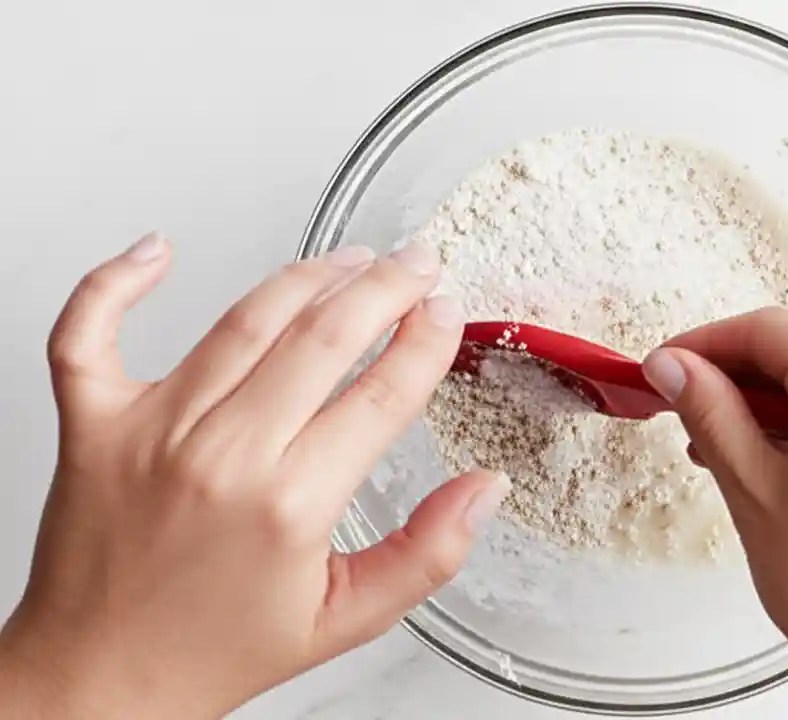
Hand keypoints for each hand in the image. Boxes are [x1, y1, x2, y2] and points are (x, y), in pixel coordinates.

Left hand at [0, 234, 508, 718]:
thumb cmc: (215, 650)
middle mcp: (222, 456)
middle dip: (384, 286)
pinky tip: (157, 251)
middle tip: (415, 263)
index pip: (382, 393)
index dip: (425, 340)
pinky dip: (116, 281)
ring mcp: (151, 431)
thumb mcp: (347, 619)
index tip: (446, 310)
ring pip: (241, 319)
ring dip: (306, 275)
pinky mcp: (92, 423)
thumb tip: (487, 489)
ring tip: (348, 259)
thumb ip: (428, 554)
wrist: (101, 679)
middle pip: (323, 336)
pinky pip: (90, 331)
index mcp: (292, 505)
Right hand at [642, 308, 787, 719]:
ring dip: (776, 403)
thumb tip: (674, 366)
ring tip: (728, 450)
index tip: (666, 366)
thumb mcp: (750, 485)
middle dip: (739, 378)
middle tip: (686, 411)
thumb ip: (709, 409)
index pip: (767, 330)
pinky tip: (779, 458)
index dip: (706, 344)